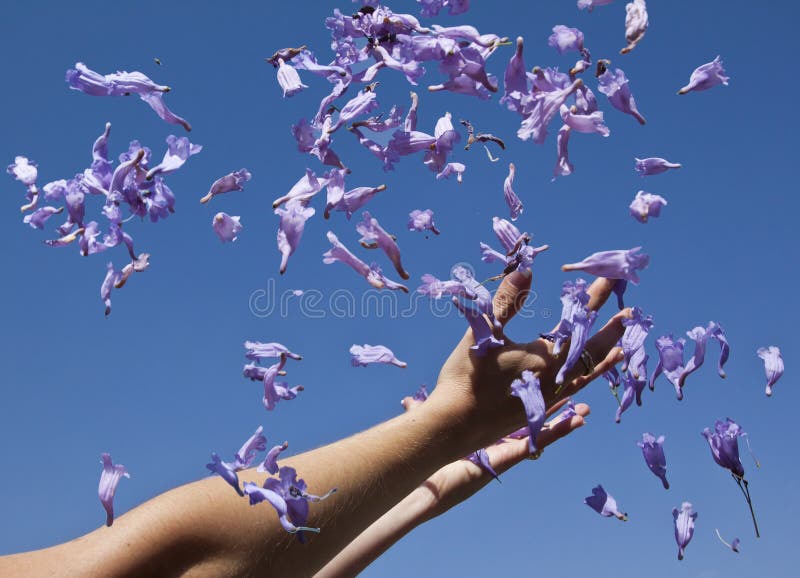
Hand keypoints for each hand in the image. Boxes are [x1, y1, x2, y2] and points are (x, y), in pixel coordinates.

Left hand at [402, 396, 590, 523]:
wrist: (426, 485)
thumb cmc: (424, 457)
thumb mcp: (424, 425)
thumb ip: (419, 411)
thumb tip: (408, 399)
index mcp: (481, 430)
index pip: (508, 411)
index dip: (525, 398)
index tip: (541, 380)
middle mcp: (498, 439)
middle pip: (530, 418)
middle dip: (552, 405)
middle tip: (573, 387)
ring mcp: (506, 449)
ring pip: (540, 430)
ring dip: (562, 419)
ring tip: (586, 407)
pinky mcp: (507, 459)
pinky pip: (538, 443)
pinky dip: (557, 432)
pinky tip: (576, 421)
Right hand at [428, 270, 628, 452]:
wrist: (453, 425)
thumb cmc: (465, 376)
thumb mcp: (483, 332)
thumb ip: (507, 300)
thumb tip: (527, 269)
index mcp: (545, 357)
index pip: (577, 320)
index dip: (595, 297)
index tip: (610, 278)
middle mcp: (556, 378)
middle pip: (592, 348)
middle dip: (611, 326)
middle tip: (629, 310)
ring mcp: (551, 396)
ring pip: (588, 372)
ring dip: (606, 353)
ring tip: (622, 340)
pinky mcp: (541, 408)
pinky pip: (576, 388)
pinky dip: (590, 375)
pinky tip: (592, 372)